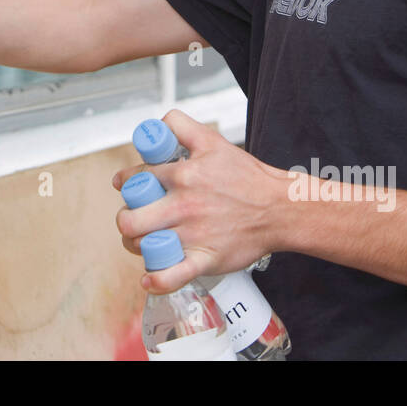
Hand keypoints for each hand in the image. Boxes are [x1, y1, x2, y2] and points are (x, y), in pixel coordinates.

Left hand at [111, 108, 293, 293]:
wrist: (280, 208)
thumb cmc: (248, 178)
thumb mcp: (212, 140)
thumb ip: (180, 126)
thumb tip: (156, 125)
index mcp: (182, 175)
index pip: (135, 180)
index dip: (127, 184)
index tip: (128, 188)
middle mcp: (184, 205)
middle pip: (130, 218)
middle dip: (126, 219)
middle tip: (134, 218)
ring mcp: (193, 235)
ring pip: (144, 245)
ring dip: (136, 245)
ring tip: (144, 240)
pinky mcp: (206, 259)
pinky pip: (172, 275)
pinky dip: (157, 281)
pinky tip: (149, 278)